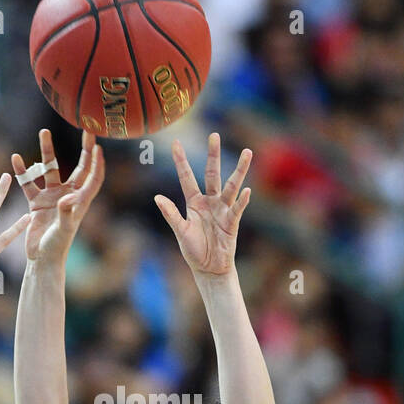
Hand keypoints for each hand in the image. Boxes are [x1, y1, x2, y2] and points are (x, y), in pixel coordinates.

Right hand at [11, 128, 103, 266]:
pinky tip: (15, 158)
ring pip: (50, 169)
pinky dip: (23, 171)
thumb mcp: (63, 230)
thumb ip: (66, 213)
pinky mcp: (37, 201)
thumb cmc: (56, 247)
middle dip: (83, 149)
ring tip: (43, 132)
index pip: (93, 177)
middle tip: (85, 128)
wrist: (41, 259)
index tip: (97, 145)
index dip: (97, 162)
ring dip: (47, 152)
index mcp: (80, 201)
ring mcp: (52, 197)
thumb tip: (68, 198)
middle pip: (78, 167)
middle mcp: (68, 195)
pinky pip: (29, 182)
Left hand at [154, 132, 251, 276]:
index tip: (175, 143)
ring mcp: (223, 210)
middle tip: (214, 135)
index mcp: (194, 202)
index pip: (186, 177)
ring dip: (239, 170)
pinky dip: (242, 201)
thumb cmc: (194, 250)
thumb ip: (171, 214)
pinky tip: (246, 191)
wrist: (209, 268)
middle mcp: (210, 201)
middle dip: (213, 155)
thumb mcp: (180, 231)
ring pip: (231, 186)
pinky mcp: (232, 222)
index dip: (181, 161)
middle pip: (212, 173)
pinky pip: (238, 209)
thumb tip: (157, 197)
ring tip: (247, 153)